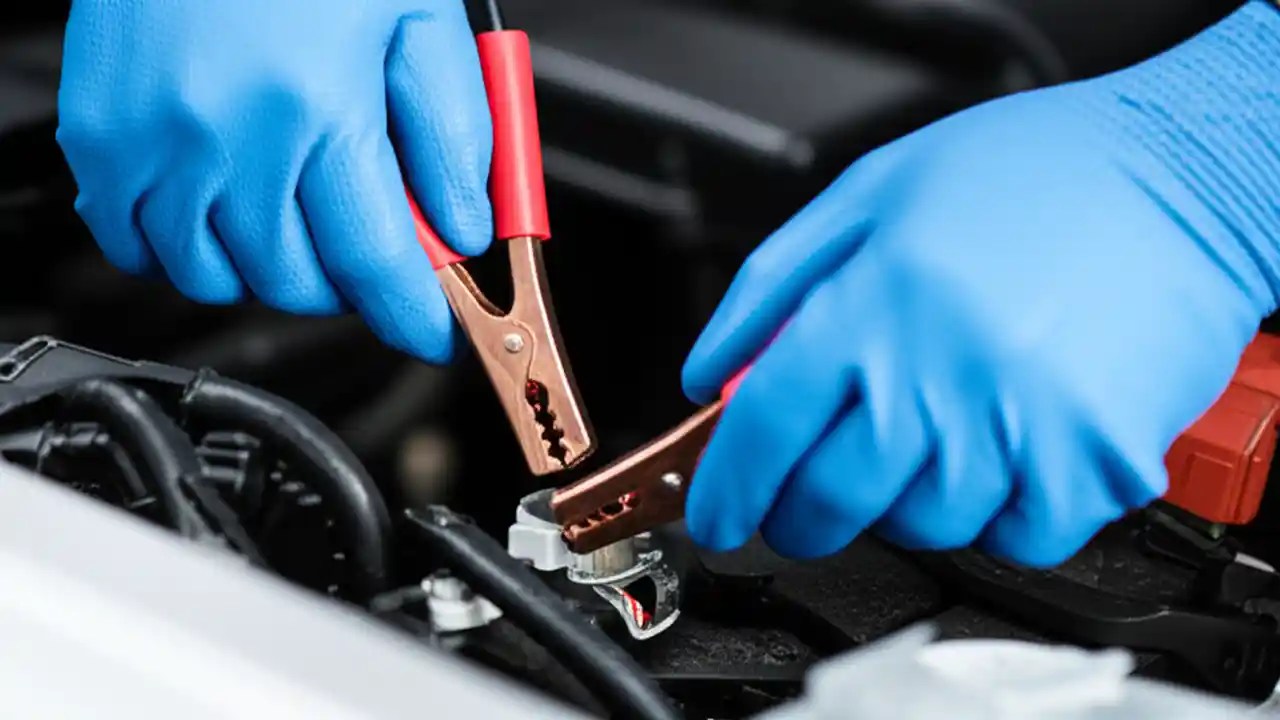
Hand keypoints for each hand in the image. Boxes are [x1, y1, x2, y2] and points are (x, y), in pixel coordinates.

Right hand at [58, 0, 490, 362]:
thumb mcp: (419, 22)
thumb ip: (452, 134)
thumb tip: (466, 231)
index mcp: (316, 106)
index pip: (376, 262)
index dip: (412, 315)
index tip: (431, 333)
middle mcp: (225, 136)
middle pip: (298, 283)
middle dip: (348, 280)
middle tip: (365, 233)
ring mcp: (150, 144)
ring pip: (218, 279)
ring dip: (270, 267)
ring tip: (293, 206)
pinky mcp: (98, 140)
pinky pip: (139, 249)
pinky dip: (188, 248)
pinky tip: (223, 202)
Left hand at [681, 3, 1279, 566]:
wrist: (1184, 176)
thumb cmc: (1033, 175)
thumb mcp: (872, 195)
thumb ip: (773, 289)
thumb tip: (713, 373)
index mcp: (874, 303)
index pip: (763, 429)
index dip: (725, 487)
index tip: (714, 514)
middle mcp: (940, 373)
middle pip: (828, 500)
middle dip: (798, 515)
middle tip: (805, 497)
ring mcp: (1019, 427)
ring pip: (920, 526)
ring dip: (906, 499)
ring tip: (935, 431)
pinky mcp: (1092, 464)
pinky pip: (1015, 537)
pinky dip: (998, 509)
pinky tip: (1006, 446)